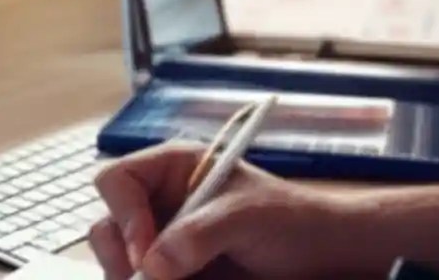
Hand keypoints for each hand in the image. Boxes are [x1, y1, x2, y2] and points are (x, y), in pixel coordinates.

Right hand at [88, 143, 357, 279]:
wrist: (330, 258)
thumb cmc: (294, 222)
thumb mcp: (249, 218)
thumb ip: (199, 234)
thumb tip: (152, 266)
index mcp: (170, 170)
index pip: (116, 181)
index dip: (124, 216)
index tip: (146, 255)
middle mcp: (158, 204)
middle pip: (107, 228)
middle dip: (120, 258)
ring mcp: (163, 243)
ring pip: (118, 264)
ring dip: (131, 278)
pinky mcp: (175, 275)